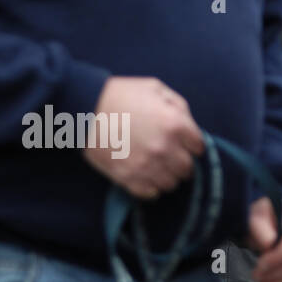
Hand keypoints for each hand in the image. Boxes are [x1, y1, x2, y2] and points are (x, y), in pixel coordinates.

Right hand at [83, 76, 203, 198]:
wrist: (82, 107)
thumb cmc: (120, 94)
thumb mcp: (154, 88)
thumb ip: (178, 106)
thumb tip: (189, 125)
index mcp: (174, 124)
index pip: (198, 147)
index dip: (191, 144)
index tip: (183, 143)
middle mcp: (164, 148)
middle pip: (187, 169)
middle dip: (181, 162)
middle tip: (170, 157)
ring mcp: (146, 166)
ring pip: (171, 184)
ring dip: (166, 176)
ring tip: (156, 166)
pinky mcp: (128, 178)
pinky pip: (151, 193)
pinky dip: (151, 187)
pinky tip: (144, 176)